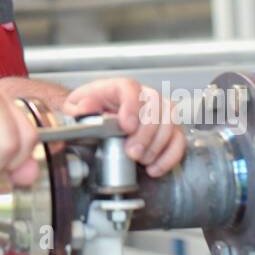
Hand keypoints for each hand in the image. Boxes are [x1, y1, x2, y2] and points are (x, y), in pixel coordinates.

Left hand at [62, 77, 184, 176]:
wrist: (98, 119)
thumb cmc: (90, 112)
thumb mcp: (75, 108)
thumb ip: (79, 107)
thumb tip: (87, 106)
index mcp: (119, 87)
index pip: (130, 88)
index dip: (132, 106)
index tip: (126, 126)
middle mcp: (143, 95)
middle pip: (156, 105)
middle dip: (145, 133)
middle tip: (132, 152)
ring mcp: (160, 111)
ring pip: (171, 121)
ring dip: (157, 145)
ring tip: (141, 160)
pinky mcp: (169, 128)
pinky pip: (179, 140)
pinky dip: (170, 156)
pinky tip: (154, 167)